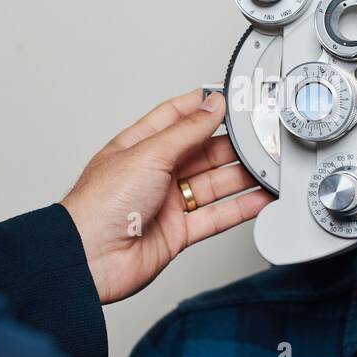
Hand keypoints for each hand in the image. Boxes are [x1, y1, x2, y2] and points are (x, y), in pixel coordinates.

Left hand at [60, 89, 271, 303]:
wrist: (89, 258)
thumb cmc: (99, 205)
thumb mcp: (148, 153)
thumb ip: (186, 130)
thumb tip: (212, 106)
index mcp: (140, 146)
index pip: (177, 117)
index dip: (204, 106)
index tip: (231, 98)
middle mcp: (154, 173)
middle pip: (202, 152)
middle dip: (232, 145)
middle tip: (259, 136)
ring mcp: (167, 203)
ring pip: (214, 184)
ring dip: (241, 176)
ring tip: (267, 167)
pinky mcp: (178, 231)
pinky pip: (216, 216)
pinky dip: (240, 208)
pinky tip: (259, 199)